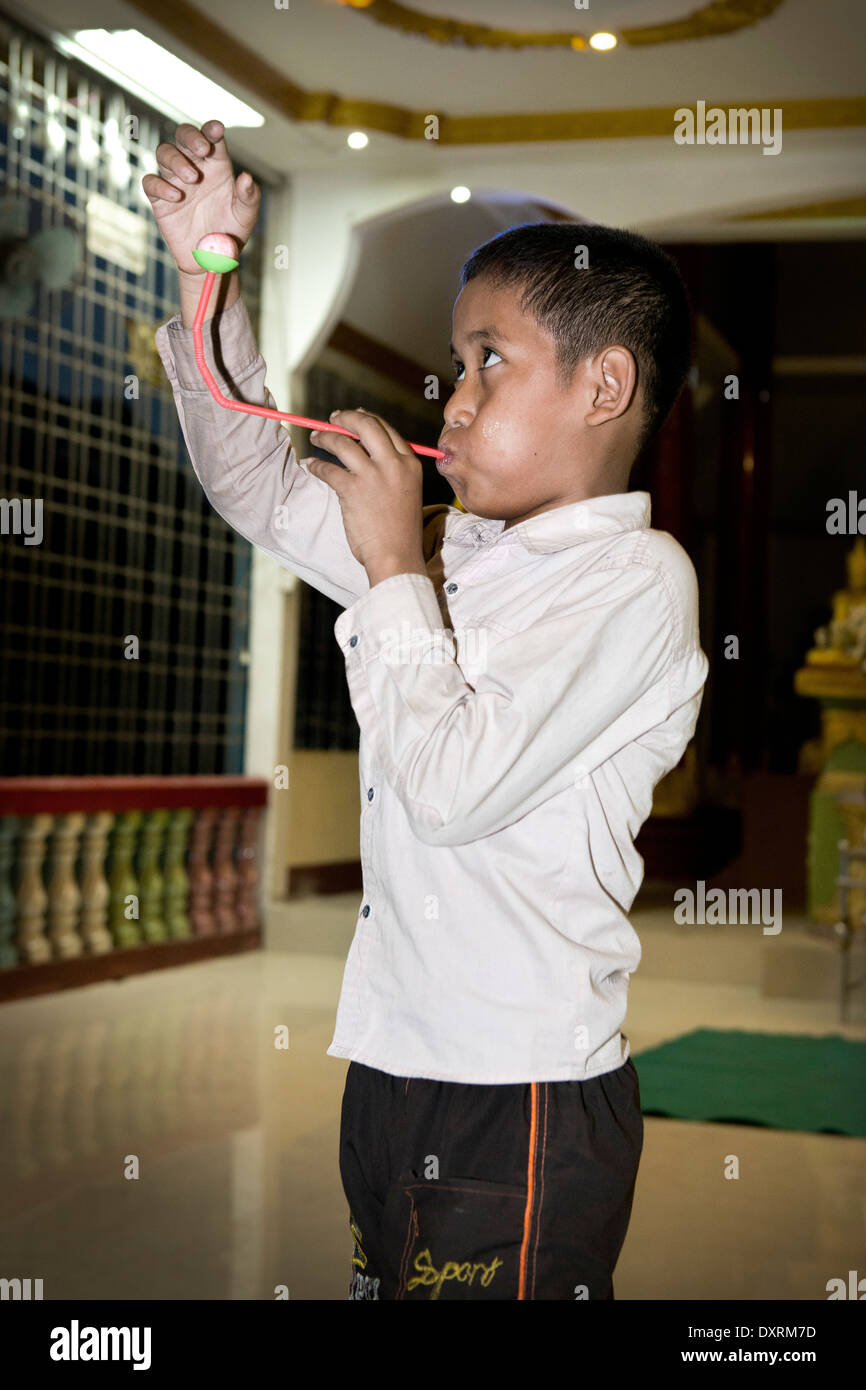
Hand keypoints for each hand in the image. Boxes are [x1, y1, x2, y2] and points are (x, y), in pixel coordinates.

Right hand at [141, 119, 260, 277]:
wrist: (211, 260)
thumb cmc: (230, 233)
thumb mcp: (246, 216)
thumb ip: (249, 197)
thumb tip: (246, 177)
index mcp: (216, 165)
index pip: (211, 138)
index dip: (211, 129)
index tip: (217, 130)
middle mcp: (194, 167)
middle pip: (183, 135)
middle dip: (190, 136)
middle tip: (202, 150)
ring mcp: (175, 181)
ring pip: (164, 152)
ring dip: (176, 160)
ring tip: (192, 179)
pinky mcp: (160, 199)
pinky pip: (151, 182)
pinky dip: (160, 185)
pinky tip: (177, 197)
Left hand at [308, 409, 425, 577]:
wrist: (397, 556)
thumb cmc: (400, 531)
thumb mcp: (407, 492)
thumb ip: (393, 470)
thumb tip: (367, 451)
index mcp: (410, 464)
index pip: (387, 429)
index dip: (367, 418)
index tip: (355, 416)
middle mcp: (393, 464)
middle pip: (366, 426)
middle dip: (346, 418)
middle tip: (332, 419)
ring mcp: (372, 476)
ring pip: (343, 443)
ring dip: (325, 437)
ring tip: (315, 437)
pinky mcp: (352, 490)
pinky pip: (328, 469)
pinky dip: (316, 465)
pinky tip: (311, 465)